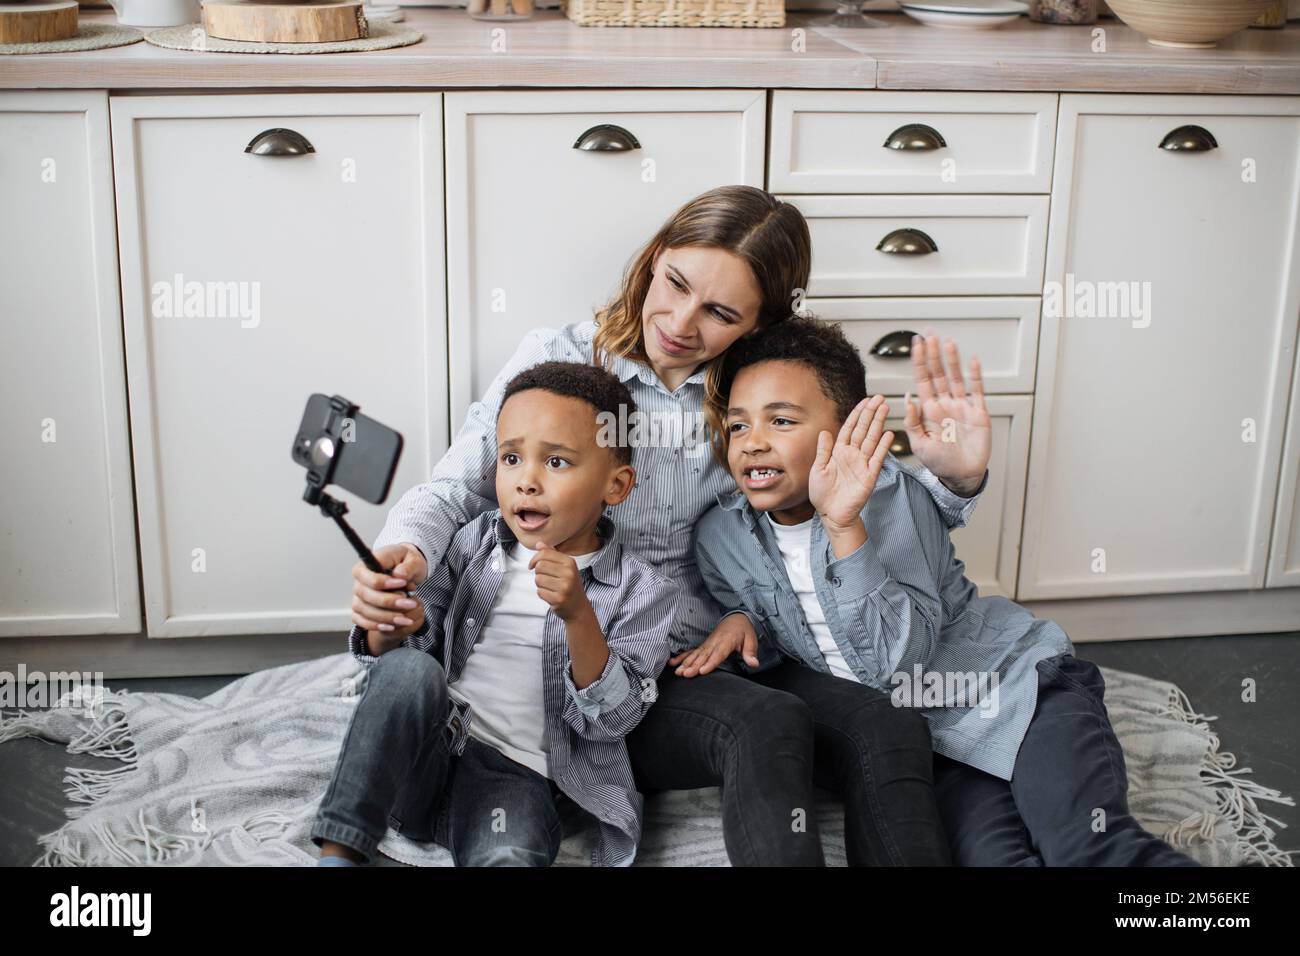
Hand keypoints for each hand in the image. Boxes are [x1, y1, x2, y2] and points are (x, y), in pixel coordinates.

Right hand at [351, 542, 427, 634]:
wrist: (405, 573)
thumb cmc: (406, 563)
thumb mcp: (412, 560)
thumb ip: (408, 566)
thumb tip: (399, 575)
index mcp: (366, 566)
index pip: (370, 577)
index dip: (385, 583)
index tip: (404, 584)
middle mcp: (359, 583)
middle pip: (367, 596)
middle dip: (389, 602)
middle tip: (411, 604)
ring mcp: (358, 598)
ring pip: (365, 611)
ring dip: (386, 617)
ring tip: (406, 619)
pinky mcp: (360, 610)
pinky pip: (362, 621)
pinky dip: (376, 626)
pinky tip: (392, 626)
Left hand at [530, 543, 591, 622]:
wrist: (578, 608)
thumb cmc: (569, 585)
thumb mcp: (564, 567)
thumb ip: (551, 554)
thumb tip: (538, 544)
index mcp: (570, 562)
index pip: (544, 553)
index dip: (534, 559)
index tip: (532, 565)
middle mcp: (569, 573)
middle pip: (539, 566)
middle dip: (538, 573)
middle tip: (546, 579)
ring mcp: (564, 586)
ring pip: (538, 579)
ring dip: (540, 584)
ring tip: (550, 588)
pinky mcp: (559, 599)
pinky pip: (540, 592)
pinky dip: (542, 594)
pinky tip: (551, 595)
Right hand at [668, 613, 758, 676]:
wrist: (735, 618)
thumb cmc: (743, 630)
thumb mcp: (751, 639)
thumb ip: (751, 652)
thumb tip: (754, 663)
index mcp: (726, 641)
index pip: (718, 654)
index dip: (710, 663)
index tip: (702, 671)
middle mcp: (714, 642)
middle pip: (703, 656)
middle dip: (693, 665)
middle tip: (685, 674)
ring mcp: (707, 644)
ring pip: (695, 654)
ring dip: (685, 663)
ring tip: (678, 672)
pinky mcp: (703, 646)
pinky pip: (691, 651)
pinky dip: (680, 657)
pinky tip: (672, 664)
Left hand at [808, 395, 892, 534]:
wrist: (832, 515)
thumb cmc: (823, 495)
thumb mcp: (818, 469)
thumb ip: (823, 450)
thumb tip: (825, 432)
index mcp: (839, 452)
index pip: (850, 428)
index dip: (857, 414)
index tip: (865, 401)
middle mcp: (852, 455)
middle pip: (863, 429)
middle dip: (871, 413)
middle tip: (879, 398)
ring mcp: (862, 464)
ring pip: (872, 439)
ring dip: (878, 424)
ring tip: (884, 409)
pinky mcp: (870, 475)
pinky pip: (878, 457)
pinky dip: (883, 446)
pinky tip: (888, 434)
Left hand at [903, 332, 991, 493]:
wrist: (961, 476)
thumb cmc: (939, 462)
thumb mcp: (919, 444)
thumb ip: (912, 421)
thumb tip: (906, 398)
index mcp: (928, 410)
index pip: (922, 380)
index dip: (919, 362)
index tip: (915, 345)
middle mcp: (945, 404)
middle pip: (938, 374)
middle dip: (933, 354)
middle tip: (929, 335)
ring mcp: (961, 407)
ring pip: (956, 378)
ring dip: (952, 360)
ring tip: (948, 342)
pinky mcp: (978, 413)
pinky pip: (976, 391)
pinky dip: (975, 376)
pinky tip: (972, 362)